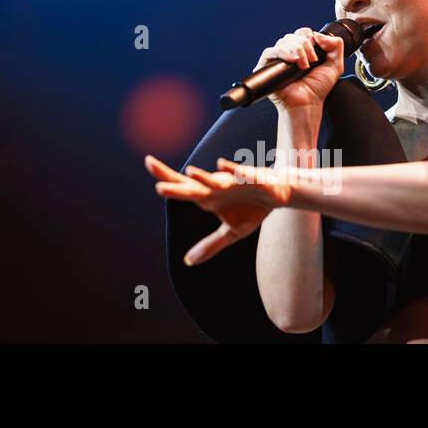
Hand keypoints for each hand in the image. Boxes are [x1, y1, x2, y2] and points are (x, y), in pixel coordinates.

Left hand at [145, 154, 292, 264]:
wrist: (279, 194)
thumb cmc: (252, 208)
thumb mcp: (232, 232)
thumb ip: (210, 245)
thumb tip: (188, 262)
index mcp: (210, 197)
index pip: (183, 190)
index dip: (167, 184)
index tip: (147, 171)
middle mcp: (217, 186)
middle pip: (191, 183)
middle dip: (173, 178)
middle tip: (149, 165)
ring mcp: (233, 182)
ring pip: (216, 179)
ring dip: (204, 177)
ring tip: (190, 172)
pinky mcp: (253, 178)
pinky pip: (242, 174)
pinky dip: (234, 171)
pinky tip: (222, 165)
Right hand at [253, 27, 347, 112]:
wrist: (307, 103)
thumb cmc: (317, 89)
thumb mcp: (335, 65)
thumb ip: (336, 46)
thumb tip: (318, 34)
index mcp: (303, 51)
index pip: (303, 33)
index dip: (310, 39)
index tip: (316, 54)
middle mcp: (290, 53)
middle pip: (293, 35)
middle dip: (305, 46)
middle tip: (311, 62)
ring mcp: (278, 59)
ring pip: (283, 41)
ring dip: (296, 51)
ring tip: (302, 65)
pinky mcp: (267, 66)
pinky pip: (269, 51)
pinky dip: (282, 52)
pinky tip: (291, 60)